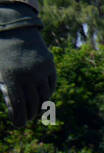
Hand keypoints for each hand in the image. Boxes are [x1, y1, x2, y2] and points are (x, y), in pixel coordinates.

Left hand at [0, 3, 55, 128]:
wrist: (12, 27)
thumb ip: (3, 88)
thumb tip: (14, 107)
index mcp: (11, 77)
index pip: (19, 106)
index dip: (19, 119)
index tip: (18, 125)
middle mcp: (29, 76)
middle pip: (33, 104)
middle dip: (28, 115)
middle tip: (24, 119)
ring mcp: (41, 71)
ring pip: (44, 97)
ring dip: (39, 106)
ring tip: (33, 110)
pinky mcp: (50, 67)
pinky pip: (50, 86)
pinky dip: (46, 94)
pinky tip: (39, 96)